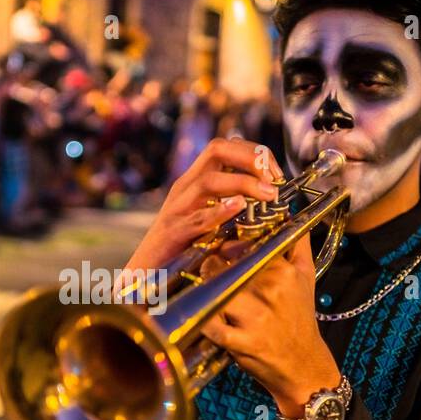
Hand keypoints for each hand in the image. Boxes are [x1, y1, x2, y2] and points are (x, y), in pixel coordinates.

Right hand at [123, 138, 280, 273]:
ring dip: (243, 183)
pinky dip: (219, 210)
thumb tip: (269, 202)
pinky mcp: (172, 233)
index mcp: (194, 181)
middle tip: (274, 178)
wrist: (144, 273)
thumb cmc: (181, 248)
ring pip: (208, 180)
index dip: (254, 152)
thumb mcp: (208, 219)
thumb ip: (231, 206)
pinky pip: (197, 218)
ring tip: (268, 195)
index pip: (225, 147)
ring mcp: (177, 209)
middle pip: (216, 150)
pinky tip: (239, 207)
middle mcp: (185, 188)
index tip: (276, 173)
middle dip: (251, 158)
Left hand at [199, 233, 340, 414]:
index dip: (227, 242)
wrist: (304, 364)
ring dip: (203, 286)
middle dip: (210, 262)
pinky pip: (211, 325)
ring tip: (201, 285)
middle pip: (226, 264)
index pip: (247, 244)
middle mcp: (269, 291)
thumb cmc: (300, 317)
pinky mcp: (241, 343)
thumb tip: (292, 215)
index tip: (219, 243)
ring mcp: (254, 318)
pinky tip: (197, 311)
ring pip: (215, 289)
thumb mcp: (306, 277)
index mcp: (283, 272)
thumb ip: (298, 244)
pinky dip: (200, 318)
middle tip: (204, 264)